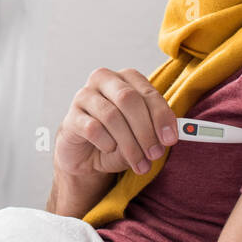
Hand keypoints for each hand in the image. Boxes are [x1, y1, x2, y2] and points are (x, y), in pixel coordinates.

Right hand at [54, 67, 176, 179]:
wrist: (86, 155)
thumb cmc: (116, 139)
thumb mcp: (141, 135)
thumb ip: (156, 132)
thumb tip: (169, 137)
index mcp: (126, 79)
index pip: (148, 93)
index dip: (161, 116)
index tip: (170, 139)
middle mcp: (104, 81)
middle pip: (129, 99)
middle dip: (145, 130)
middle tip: (154, 154)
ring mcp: (84, 97)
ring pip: (111, 115)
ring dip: (129, 144)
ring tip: (138, 162)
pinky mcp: (71, 117)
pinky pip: (93, 128)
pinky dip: (106, 143)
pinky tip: (109, 149)